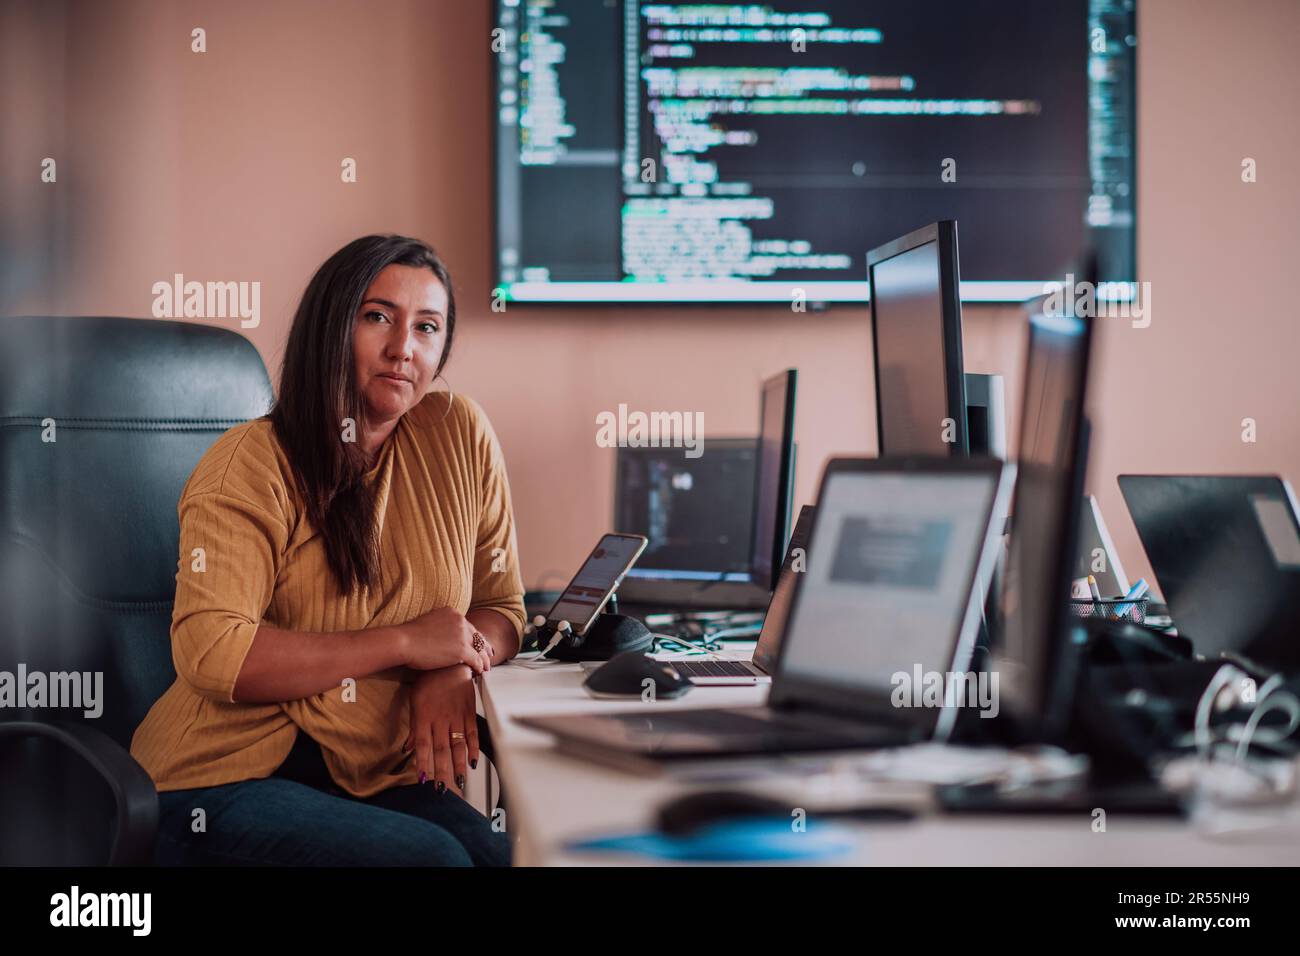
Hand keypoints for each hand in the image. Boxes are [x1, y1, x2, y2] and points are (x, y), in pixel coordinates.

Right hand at [400, 607, 494, 673]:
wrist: (404, 641)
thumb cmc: (409, 636)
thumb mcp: (429, 623)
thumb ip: (441, 627)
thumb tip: (442, 636)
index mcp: (453, 613)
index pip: (468, 626)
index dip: (475, 637)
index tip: (479, 643)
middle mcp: (460, 621)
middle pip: (477, 636)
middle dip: (484, 647)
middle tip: (490, 655)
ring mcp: (462, 635)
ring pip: (479, 648)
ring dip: (484, 659)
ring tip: (487, 668)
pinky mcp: (462, 649)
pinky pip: (476, 659)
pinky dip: (480, 666)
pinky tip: (480, 672)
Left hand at [403, 665, 478, 794]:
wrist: (449, 663)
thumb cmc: (429, 680)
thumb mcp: (415, 701)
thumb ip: (414, 728)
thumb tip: (408, 747)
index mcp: (424, 717)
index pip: (423, 745)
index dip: (423, 763)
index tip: (423, 779)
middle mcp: (441, 719)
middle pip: (441, 750)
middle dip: (442, 771)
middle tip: (442, 789)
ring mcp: (456, 716)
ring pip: (458, 745)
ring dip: (458, 765)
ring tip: (459, 782)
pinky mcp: (469, 712)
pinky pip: (472, 733)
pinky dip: (473, 748)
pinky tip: (473, 762)